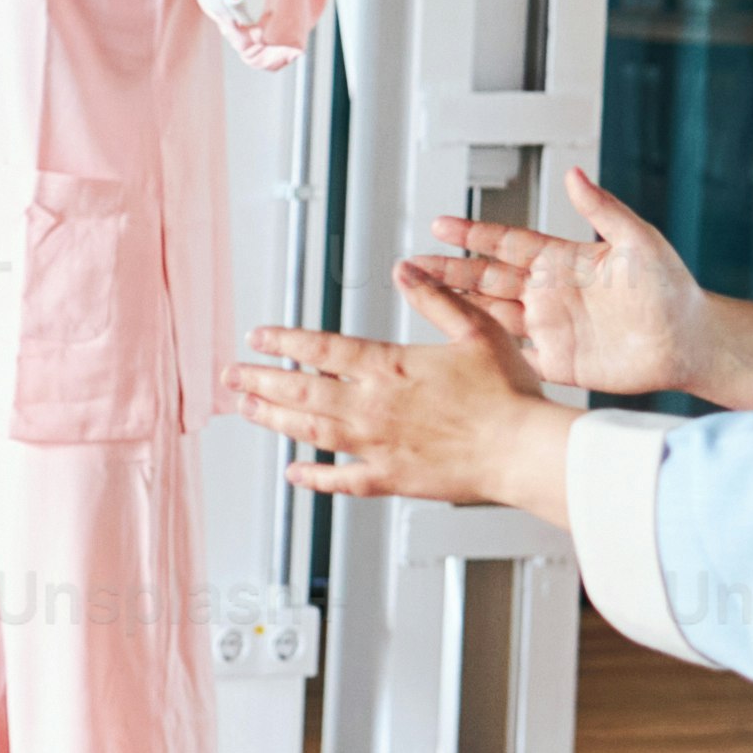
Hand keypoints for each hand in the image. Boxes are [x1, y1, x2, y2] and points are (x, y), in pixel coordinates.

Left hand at [232, 289, 574, 521]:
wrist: (522, 450)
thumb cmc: (507, 394)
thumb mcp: (474, 329)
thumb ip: (434, 299)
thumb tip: (404, 270)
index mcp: (388, 367)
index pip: (320, 348)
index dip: (284, 340)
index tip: (259, 337)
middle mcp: (372, 407)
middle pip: (301, 390)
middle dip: (260, 381)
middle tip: (230, 376)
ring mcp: (377, 446)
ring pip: (310, 431)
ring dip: (274, 419)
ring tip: (248, 410)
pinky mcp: (391, 479)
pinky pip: (341, 481)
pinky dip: (313, 477)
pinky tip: (294, 473)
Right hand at [413, 163, 714, 402]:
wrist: (690, 341)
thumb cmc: (672, 288)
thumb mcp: (638, 240)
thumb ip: (603, 209)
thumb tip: (575, 174)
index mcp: (564, 261)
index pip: (508, 243)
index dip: (473, 234)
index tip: (440, 223)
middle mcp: (550, 292)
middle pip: (486, 279)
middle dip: (447, 271)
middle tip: (409, 265)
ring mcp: (549, 328)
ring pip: (489, 315)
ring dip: (453, 307)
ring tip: (417, 297)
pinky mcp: (556, 362)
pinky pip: (511, 357)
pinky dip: (483, 352)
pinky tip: (454, 347)